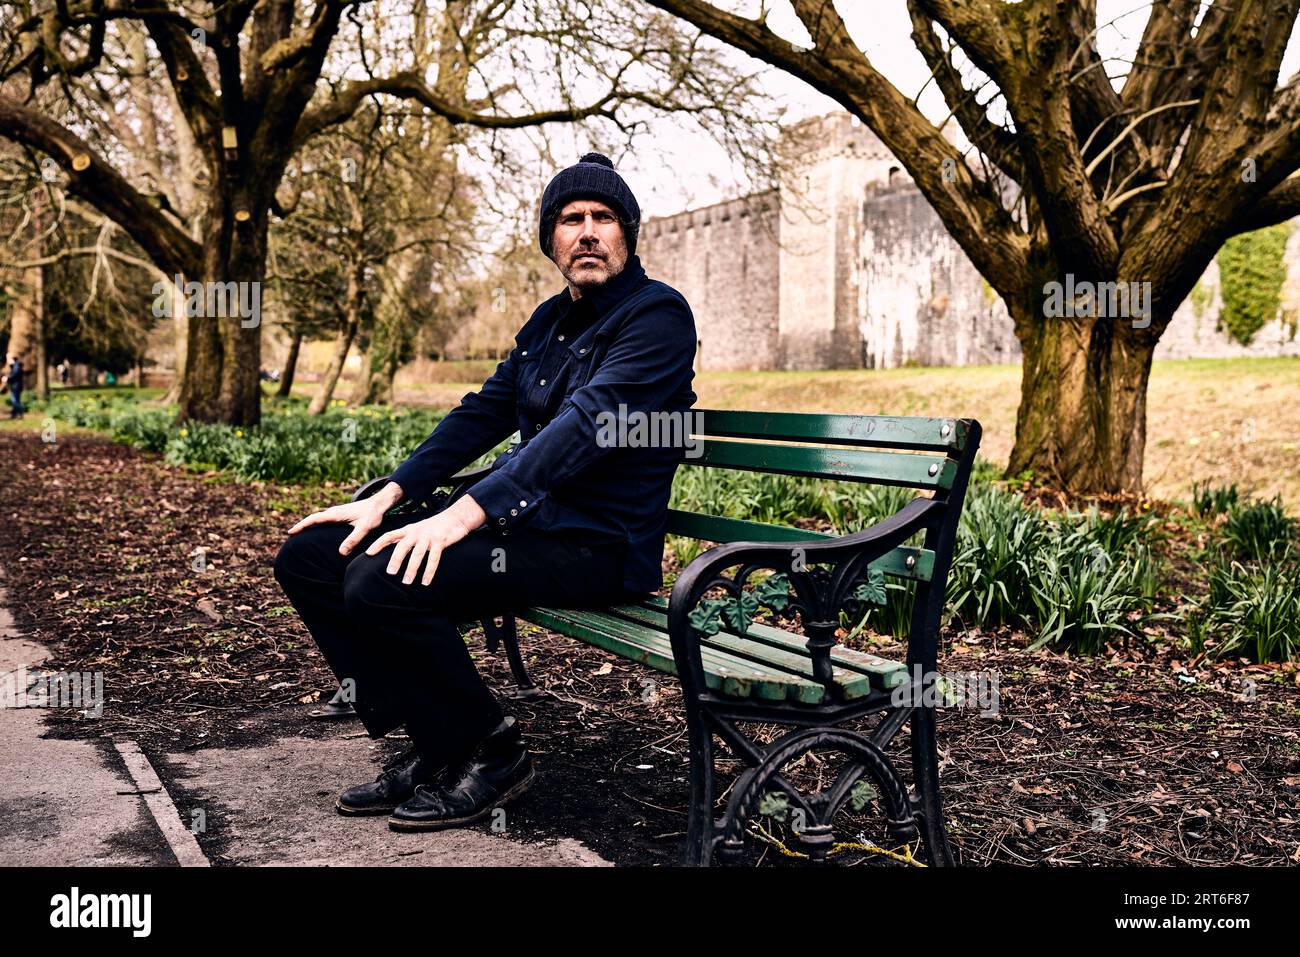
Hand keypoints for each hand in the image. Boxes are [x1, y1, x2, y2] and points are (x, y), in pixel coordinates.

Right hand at [287, 481, 403, 555]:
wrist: (381, 503)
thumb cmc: (374, 514)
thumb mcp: (365, 528)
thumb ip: (354, 539)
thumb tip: (341, 552)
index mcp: (336, 514)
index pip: (314, 519)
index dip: (302, 525)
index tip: (291, 532)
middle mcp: (334, 511)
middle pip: (313, 518)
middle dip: (301, 525)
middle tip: (290, 534)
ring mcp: (337, 512)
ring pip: (318, 517)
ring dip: (308, 524)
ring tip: (299, 533)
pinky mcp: (341, 514)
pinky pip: (325, 518)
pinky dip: (317, 523)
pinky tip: (317, 530)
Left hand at [364, 494, 486, 585]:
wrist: (456, 517)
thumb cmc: (435, 526)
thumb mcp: (418, 529)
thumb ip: (407, 538)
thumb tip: (395, 552)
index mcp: (409, 529)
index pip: (390, 535)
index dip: (378, 544)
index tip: (368, 553)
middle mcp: (417, 532)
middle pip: (403, 546)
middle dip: (395, 560)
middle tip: (390, 573)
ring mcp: (429, 537)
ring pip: (418, 554)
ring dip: (412, 569)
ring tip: (407, 582)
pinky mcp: (441, 542)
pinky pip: (434, 559)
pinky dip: (429, 571)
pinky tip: (425, 582)